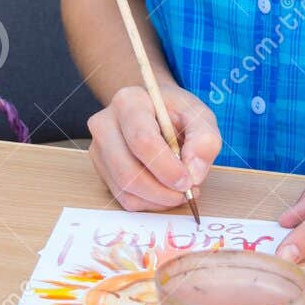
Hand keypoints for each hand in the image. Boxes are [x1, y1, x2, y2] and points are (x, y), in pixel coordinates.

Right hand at [86, 84, 219, 211]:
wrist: (153, 111)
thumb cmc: (175, 113)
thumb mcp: (199, 115)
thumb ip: (205, 139)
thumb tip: (194, 173)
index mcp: (129, 102)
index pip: (142, 141)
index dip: (167, 168)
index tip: (188, 180)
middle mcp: (105, 124)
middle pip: (129, 172)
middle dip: (163, 190)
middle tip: (187, 192)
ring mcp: (99, 149)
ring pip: (125, 188)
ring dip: (158, 199)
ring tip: (180, 191)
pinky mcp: (101, 169)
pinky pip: (124, 198)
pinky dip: (149, 202)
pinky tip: (165, 191)